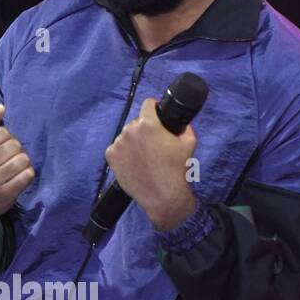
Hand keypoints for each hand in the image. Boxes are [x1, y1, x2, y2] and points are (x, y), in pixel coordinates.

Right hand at [0, 104, 34, 231]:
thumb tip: (1, 107)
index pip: (2, 132)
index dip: (8, 137)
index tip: (3, 147)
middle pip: (14, 145)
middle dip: (17, 150)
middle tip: (11, 158)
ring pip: (23, 160)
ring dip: (24, 163)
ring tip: (16, 168)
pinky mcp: (5, 195)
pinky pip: (27, 176)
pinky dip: (27, 174)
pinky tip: (20, 177)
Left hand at [104, 96, 197, 231]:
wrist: (162, 195)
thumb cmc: (177, 169)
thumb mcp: (189, 142)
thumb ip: (185, 127)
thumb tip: (181, 124)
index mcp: (148, 124)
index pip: (147, 104)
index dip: (154, 108)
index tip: (156, 114)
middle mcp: (129, 130)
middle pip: (137, 122)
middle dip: (144, 129)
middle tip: (153, 144)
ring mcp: (118, 144)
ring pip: (126, 136)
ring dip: (133, 142)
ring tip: (143, 157)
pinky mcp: (111, 157)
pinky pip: (117, 149)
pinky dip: (124, 154)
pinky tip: (134, 163)